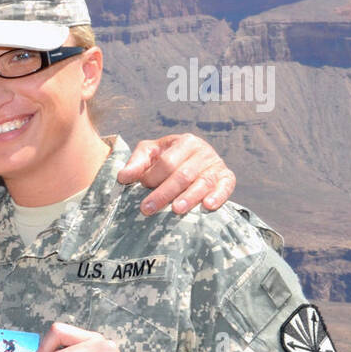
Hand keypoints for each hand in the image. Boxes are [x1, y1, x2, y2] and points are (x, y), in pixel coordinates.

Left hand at [118, 133, 234, 214]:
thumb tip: (123, 177)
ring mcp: (216, 165)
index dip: (153, 176)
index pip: (167, 162)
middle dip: (164, 193)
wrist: (193, 159)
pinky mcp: (227, 178)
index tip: (141, 187)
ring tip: (176, 210)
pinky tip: (208, 206)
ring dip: (189, 197)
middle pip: (183, 175)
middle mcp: (203, 151)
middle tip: (147, 209)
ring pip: (202, 183)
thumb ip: (136, 163)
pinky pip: (226, 187)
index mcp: (185, 142)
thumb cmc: (166, 156)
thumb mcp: (150, 153)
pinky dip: (218, 196)